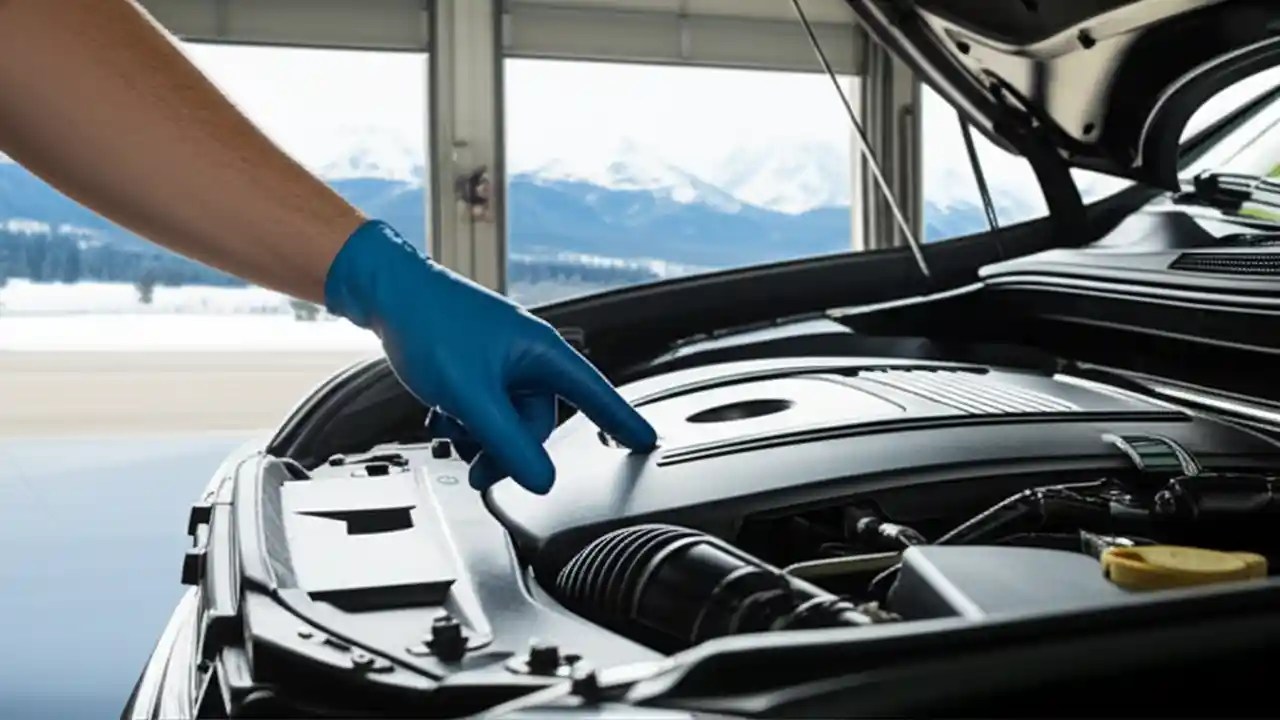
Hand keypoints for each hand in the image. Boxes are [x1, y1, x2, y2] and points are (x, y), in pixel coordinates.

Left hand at [324, 220, 657, 493]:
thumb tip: (540, 479)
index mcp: (541, 352)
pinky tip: (444, 418)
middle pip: (538, 421)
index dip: (622, 421)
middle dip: (510, 448)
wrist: (386, 292)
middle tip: (479, 468)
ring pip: (508, 418)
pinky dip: (467, 420)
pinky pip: (487, 406)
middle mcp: (528, 355)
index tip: (645, 442)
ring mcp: (502, 358)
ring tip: (451, 433)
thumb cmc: (429, 325)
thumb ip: (508, 441)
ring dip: (482, 436)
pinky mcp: (478, 362)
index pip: (595, 393)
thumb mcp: (470, 396)